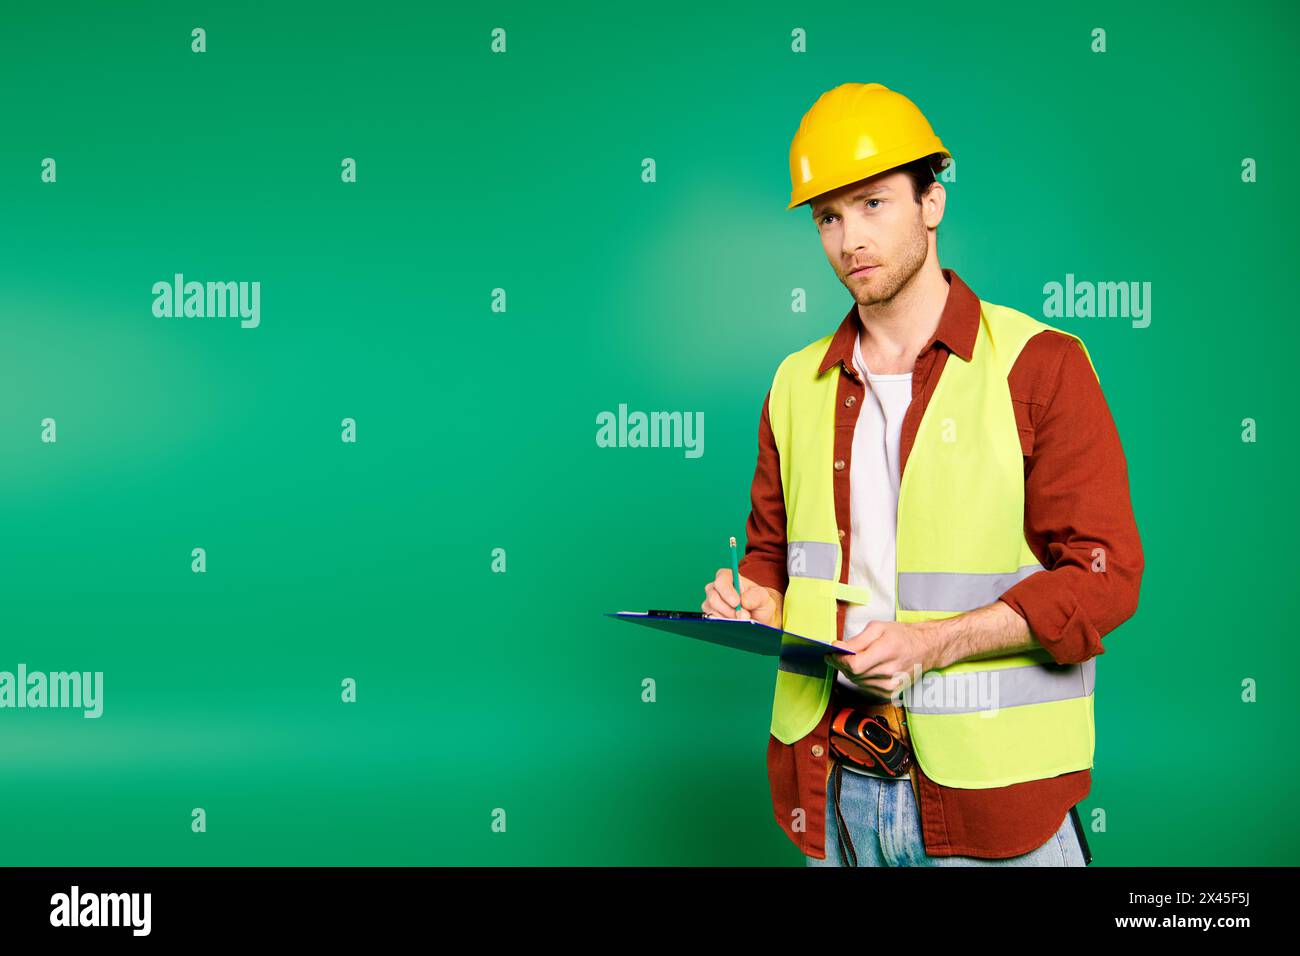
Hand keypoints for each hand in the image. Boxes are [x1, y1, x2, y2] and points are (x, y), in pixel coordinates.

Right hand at [701, 568, 781, 627]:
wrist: (757, 619)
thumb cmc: (759, 604)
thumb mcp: (763, 597)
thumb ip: (756, 596)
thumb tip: (743, 601)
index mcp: (728, 577)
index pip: (721, 580)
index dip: (727, 591)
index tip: (736, 602)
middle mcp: (716, 588)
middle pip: (713, 598)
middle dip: (729, 610)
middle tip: (744, 614)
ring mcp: (711, 602)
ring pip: (713, 611)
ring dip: (729, 618)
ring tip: (741, 618)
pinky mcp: (709, 614)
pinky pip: (713, 621)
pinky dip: (725, 624)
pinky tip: (735, 623)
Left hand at [826, 619, 943, 701]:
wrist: (925, 649)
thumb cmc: (902, 636)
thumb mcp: (878, 628)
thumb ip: (856, 640)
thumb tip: (838, 648)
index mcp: (886, 652)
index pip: (854, 665)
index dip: (839, 660)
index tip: (831, 653)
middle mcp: (890, 672)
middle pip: (853, 674)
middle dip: (842, 664)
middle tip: (839, 654)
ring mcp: (890, 685)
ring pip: (857, 682)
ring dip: (851, 671)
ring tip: (857, 659)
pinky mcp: (889, 693)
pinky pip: (865, 688)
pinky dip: (860, 678)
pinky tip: (867, 668)